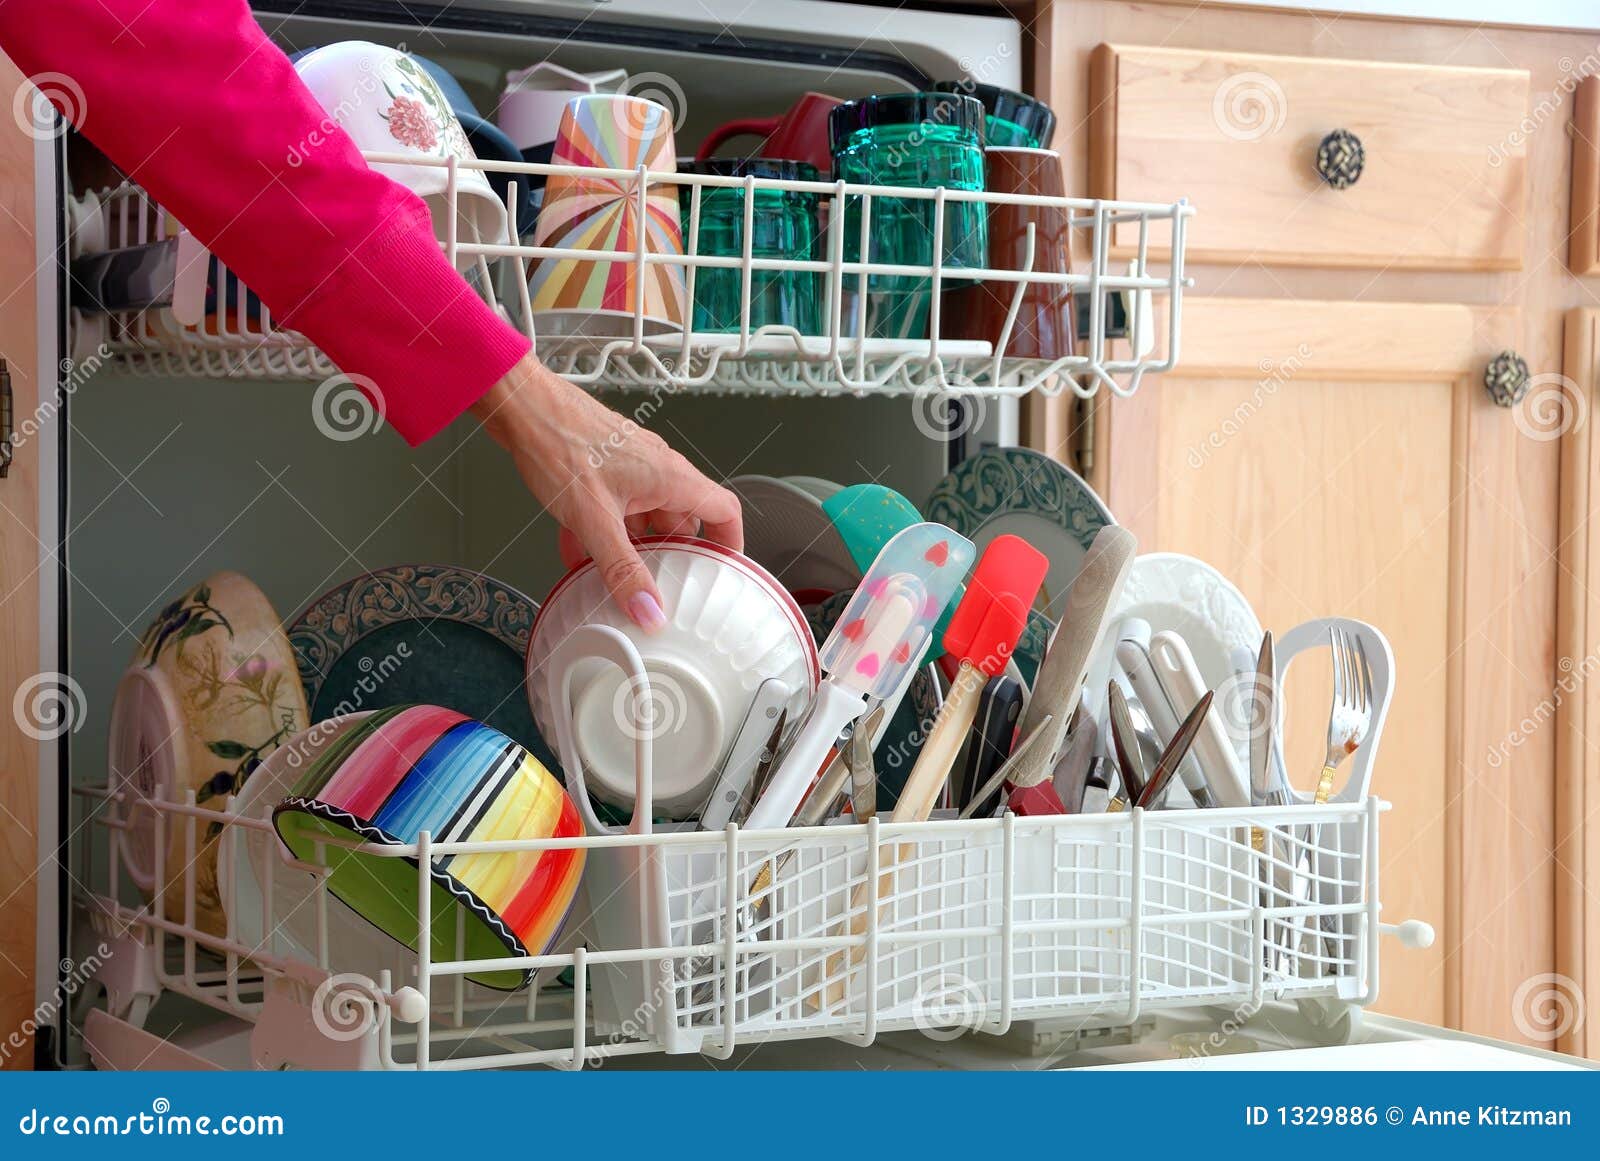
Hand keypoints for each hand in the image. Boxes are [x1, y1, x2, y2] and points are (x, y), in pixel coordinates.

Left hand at [470, 353, 741, 630]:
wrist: (520, 406)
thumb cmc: (558, 441)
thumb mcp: (594, 520)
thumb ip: (622, 570)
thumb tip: (649, 610)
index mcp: (670, 477)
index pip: (724, 510)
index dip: (730, 543)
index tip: (725, 572)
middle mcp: (657, 470)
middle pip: (681, 521)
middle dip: (668, 556)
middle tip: (660, 587)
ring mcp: (630, 468)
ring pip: (644, 518)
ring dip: (630, 547)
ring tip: (614, 577)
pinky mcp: (604, 469)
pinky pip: (614, 509)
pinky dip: (602, 533)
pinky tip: (577, 555)